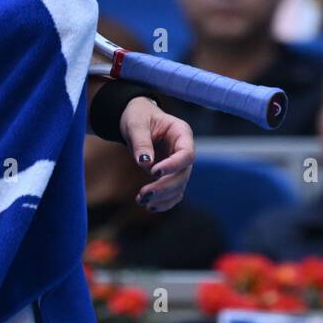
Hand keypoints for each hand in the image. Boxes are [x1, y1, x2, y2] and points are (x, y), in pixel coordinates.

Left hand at [118, 96, 194, 211]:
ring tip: (141, 200)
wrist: (136, 119)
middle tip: (143, 194)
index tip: (153, 172)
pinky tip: (149, 206)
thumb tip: (145, 163)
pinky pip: (174, 192)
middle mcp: (184, 150)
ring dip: (163, 197)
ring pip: (179, 186)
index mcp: (182, 133)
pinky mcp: (171, 175)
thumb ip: (141, 142)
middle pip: (184, 174)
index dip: (173, 166)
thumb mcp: (136, 124)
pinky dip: (164, 202)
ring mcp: (179, 164)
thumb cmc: (138, 116)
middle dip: (165, 186)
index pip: (187, 154)